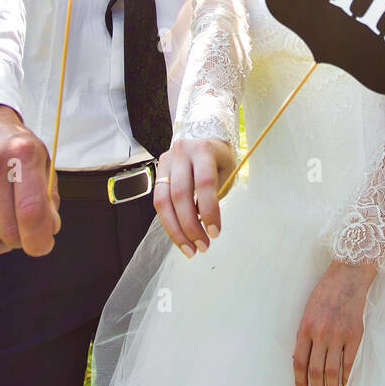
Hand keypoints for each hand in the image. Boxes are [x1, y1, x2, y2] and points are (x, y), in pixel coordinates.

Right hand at [0, 103, 60, 256]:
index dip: (39, 240)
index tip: (42, 246)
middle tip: (22, 232)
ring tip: (3, 227)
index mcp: (22, 153)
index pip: (31, 212)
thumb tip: (46, 233)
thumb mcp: (40, 162)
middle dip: (20, 241)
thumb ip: (48, 200)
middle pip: (8, 232)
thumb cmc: (15, 150)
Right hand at [154, 135, 233, 258]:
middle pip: (180, 195)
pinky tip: (180, 236)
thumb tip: (202, 223)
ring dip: (175, 230)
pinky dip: (169, 222)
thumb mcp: (226, 170)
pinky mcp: (158, 172)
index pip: (205, 183)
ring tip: (190, 249)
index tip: (215, 232)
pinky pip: (159, 202)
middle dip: (190, 226)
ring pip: (163, 201)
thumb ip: (216, 193)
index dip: (209, 210)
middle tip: (202, 246)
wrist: (202, 137)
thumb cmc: (219, 158)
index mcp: (203, 150)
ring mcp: (166, 161)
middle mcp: (181, 153)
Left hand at [293, 261, 376, 385]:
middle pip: (315, 370)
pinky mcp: (355, 335)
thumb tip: (300, 359)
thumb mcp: (307, 311)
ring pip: (333, 370)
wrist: (347, 277)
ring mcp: (338, 335)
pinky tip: (345, 384)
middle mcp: (321, 333)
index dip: (299, 381)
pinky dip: (347, 377)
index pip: (299, 362)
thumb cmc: (325, 293)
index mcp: (306, 327)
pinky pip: (350, 362)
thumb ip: (304, 334)